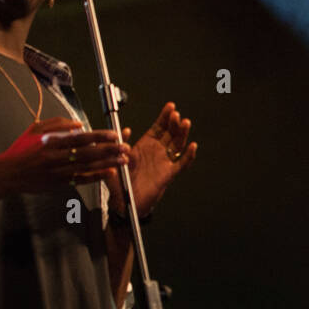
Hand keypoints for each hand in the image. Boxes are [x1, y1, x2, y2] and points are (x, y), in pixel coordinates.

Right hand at [0, 117, 127, 193]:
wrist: (8, 174)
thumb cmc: (21, 150)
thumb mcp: (35, 130)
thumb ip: (57, 124)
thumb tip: (79, 125)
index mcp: (51, 142)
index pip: (80, 138)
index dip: (98, 136)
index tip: (113, 134)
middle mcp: (56, 157)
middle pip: (88, 153)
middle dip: (109, 150)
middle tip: (125, 148)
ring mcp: (58, 171)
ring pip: (88, 167)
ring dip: (107, 163)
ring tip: (123, 160)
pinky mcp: (59, 183)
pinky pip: (81, 180)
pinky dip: (96, 177)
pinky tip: (109, 174)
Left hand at [107, 102, 196, 217]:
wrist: (124, 202)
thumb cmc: (119, 182)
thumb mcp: (115, 159)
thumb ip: (121, 145)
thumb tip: (126, 130)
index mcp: (144, 146)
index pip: (158, 127)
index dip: (164, 117)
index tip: (170, 106)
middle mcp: (156, 152)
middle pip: (170, 133)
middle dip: (174, 122)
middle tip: (175, 114)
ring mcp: (164, 162)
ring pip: (177, 144)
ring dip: (182, 134)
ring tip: (185, 123)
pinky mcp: (168, 174)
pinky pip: (182, 164)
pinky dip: (188, 155)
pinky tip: (192, 146)